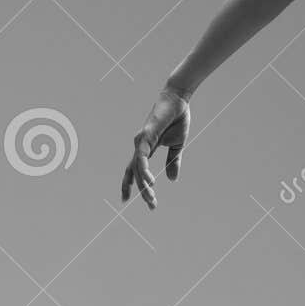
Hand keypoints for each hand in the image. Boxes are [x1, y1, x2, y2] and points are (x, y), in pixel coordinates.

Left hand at [121, 84, 190, 210]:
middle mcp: (139, 146)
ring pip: (137, 168)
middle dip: (141, 190)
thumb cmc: (177, 119)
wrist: (179, 100)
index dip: (128, 184)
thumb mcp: (178, 145)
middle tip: (151, 205)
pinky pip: (141, 158)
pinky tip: (150, 182)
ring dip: (144, 185)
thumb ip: (173, 162)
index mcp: (146, 148)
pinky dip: (143, 171)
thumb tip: (171, 180)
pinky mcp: (145, 136)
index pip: (133, 170)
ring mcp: (140, 141)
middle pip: (134, 173)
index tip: (125, 199)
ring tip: (151, 198)